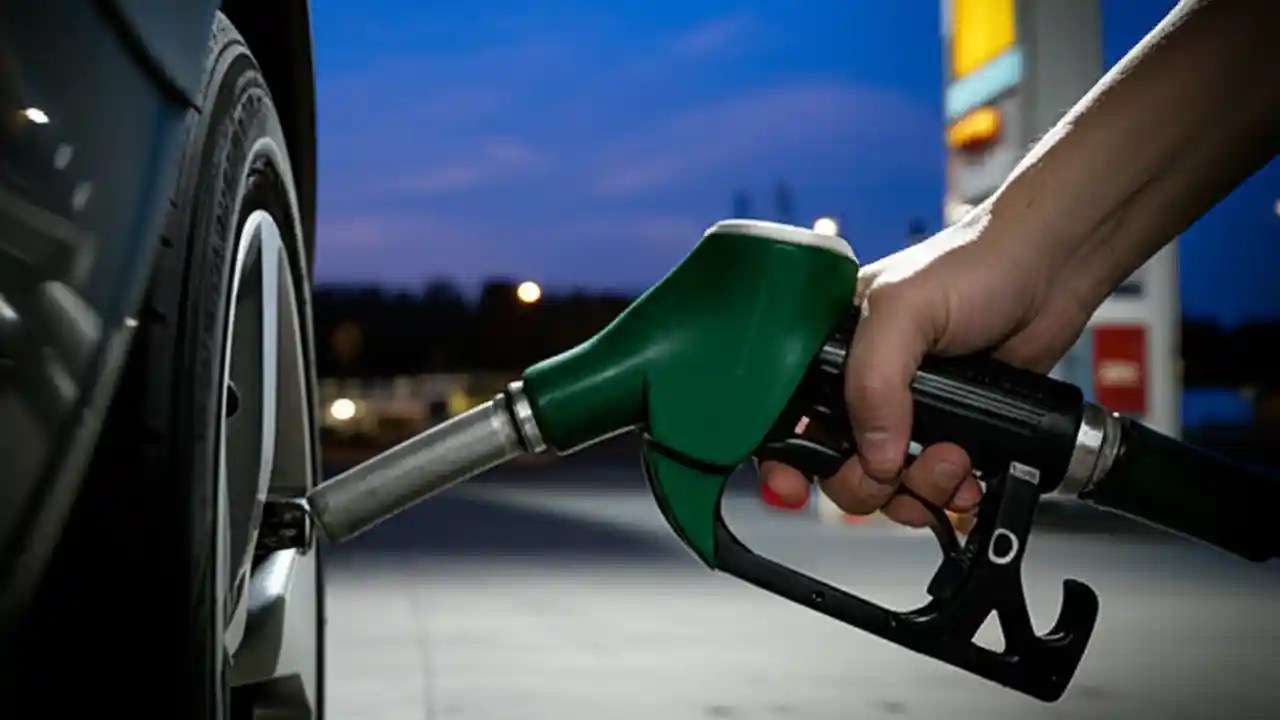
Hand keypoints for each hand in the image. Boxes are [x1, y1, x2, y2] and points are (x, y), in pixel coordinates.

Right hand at [760, 210, 1099, 525]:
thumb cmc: (975, 263)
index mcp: (831, 352)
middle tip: (896, 468)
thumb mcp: (904, 309)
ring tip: (953, 460)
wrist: (1053, 268)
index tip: (793, 486)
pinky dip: (950, 496)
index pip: (786, 417)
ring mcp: (909, 413)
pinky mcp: (954, 431)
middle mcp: (863, 386)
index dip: (781, 458)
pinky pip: (934, 488)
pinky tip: (970, 480)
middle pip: (835, 466)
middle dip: (867, 481)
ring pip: (887, 486)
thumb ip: (874, 382)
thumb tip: (874, 456)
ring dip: (919, 490)